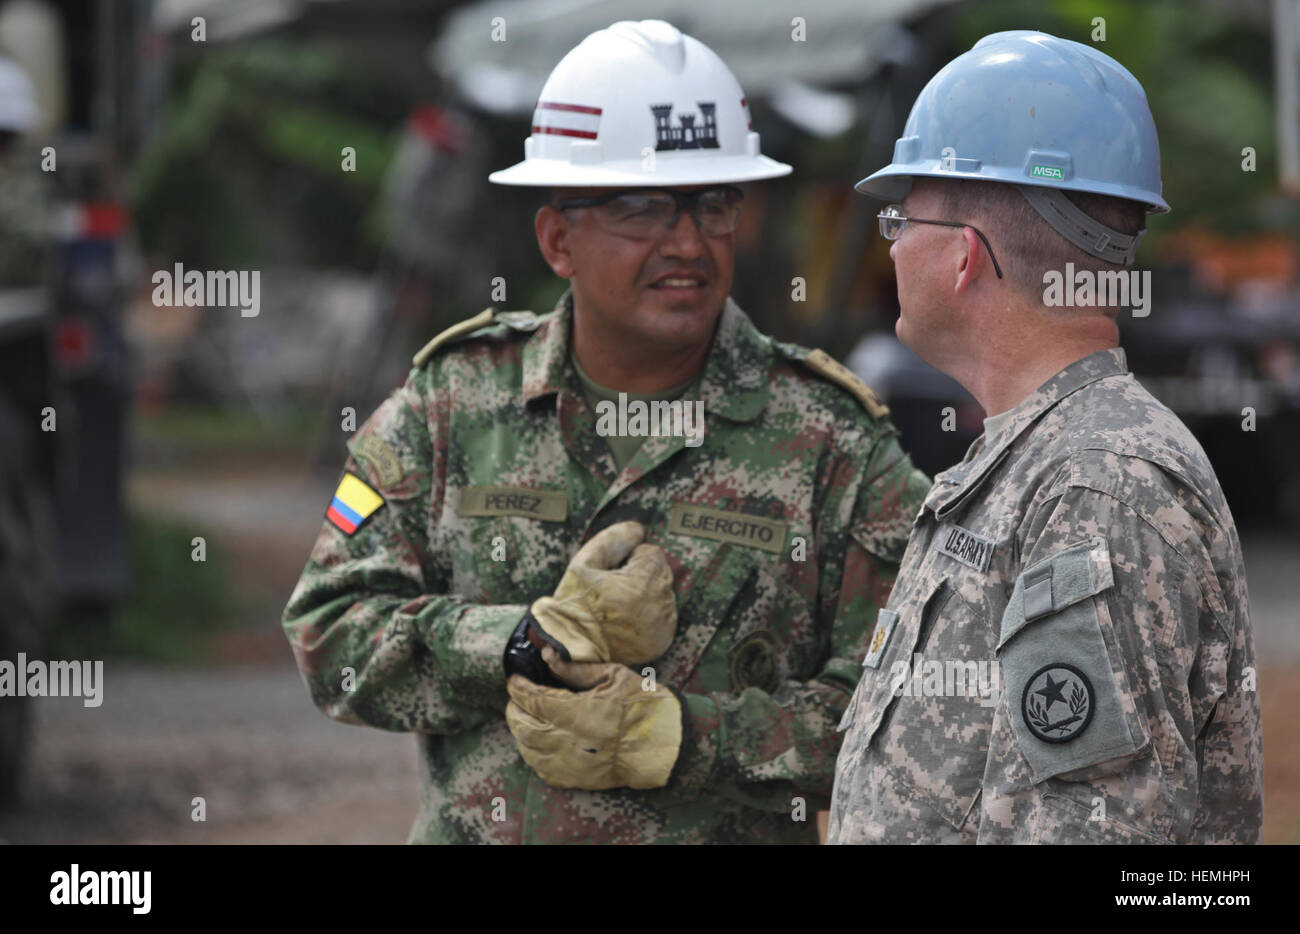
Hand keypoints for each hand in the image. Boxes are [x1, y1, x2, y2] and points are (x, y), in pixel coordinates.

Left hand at [505, 648, 683, 789]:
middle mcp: (567, 741)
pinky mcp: (575, 778)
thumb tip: (548, 656)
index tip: (515, 679)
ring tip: (525, 716)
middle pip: (522, 724)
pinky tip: (538, 740)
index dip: (519, 687)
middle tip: (518, 696)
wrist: (664, 745)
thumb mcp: (613, 676)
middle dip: (515, 708)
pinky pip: (541, 768)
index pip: (533, 699)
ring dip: (521, 730)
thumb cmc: (643, 706)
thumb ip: (576, 669)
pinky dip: (532, 752)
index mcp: (576, 713)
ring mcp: (569, 763)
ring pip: (527, 748)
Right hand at [530, 520, 675, 664]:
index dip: (630, 559)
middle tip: (613, 591)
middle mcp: (658, 606)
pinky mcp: (661, 642)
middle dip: (640, 576)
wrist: (568, 647)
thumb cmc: (574, 601)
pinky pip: (664, 616)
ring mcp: (662, 627)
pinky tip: (628, 620)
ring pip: (664, 594)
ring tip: (619, 607)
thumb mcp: (584, 561)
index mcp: (642, 584)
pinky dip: (650, 614)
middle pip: (661, 573)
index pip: (652, 553)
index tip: (612, 573)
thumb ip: (613, 539)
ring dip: (647, 594)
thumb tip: (638, 530)